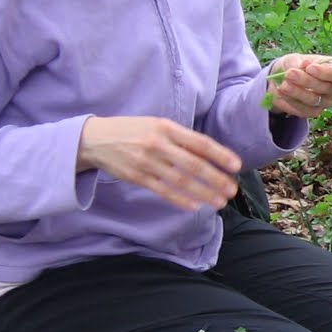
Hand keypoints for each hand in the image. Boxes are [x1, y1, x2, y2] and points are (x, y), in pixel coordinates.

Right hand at [77, 116, 241, 210]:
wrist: (94, 139)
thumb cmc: (134, 131)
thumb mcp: (157, 125)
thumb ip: (181, 138)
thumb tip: (210, 154)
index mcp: (166, 127)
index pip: (199, 142)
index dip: (220, 155)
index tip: (237, 166)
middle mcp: (158, 143)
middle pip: (193, 164)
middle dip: (215, 179)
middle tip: (232, 190)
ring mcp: (146, 161)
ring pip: (180, 180)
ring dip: (202, 193)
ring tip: (219, 202)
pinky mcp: (136, 176)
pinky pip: (162, 190)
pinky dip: (179, 199)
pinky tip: (194, 206)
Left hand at [266, 54, 331, 118]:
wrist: (282, 80)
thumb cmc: (294, 65)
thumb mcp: (294, 59)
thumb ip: (299, 62)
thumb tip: (305, 63)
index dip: (325, 72)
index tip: (309, 68)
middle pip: (326, 88)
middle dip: (306, 81)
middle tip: (289, 73)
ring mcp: (326, 101)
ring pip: (314, 100)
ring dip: (297, 92)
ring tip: (283, 85)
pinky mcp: (314, 112)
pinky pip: (304, 109)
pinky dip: (291, 101)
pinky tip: (281, 93)